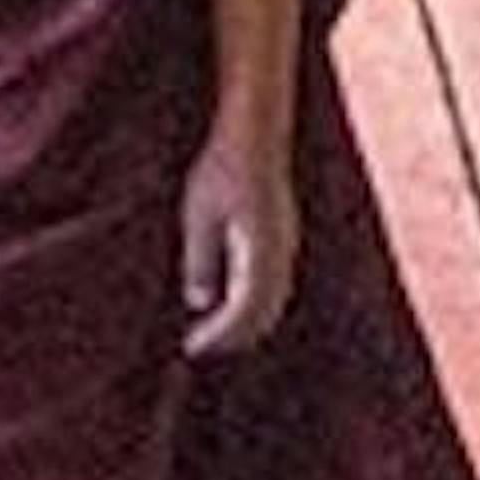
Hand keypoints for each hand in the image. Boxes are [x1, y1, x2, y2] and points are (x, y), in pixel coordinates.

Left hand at [177, 119, 299, 363]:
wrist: (257, 131)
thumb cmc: (223, 168)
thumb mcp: (199, 215)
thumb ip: (201, 261)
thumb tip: (199, 302)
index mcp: (261, 252)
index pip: (243, 311)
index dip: (219, 335)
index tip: (192, 348)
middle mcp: (281, 254)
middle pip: (264, 313)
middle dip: (234, 336)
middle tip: (200, 347)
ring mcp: (287, 245)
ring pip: (274, 300)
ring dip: (247, 322)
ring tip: (216, 333)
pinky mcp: (284, 236)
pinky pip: (276, 283)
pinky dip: (256, 303)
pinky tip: (233, 300)